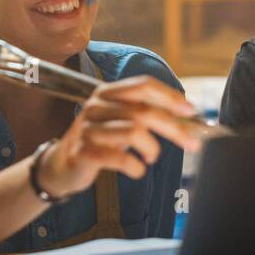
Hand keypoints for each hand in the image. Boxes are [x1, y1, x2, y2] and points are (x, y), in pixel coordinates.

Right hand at [35, 76, 202, 196]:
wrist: (62, 166)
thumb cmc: (99, 141)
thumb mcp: (120, 121)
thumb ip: (147, 114)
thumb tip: (186, 118)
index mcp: (107, 93)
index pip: (143, 85)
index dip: (170, 97)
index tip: (191, 111)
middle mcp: (96, 106)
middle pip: (144, 111)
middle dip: (174, 128)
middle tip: (192, 143)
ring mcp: (88, 128)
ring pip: (134, 132)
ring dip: (152, 148)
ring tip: (151, 157)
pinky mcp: (83, 152)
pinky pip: (119, 157)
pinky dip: (136, 166)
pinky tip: (138, 169)